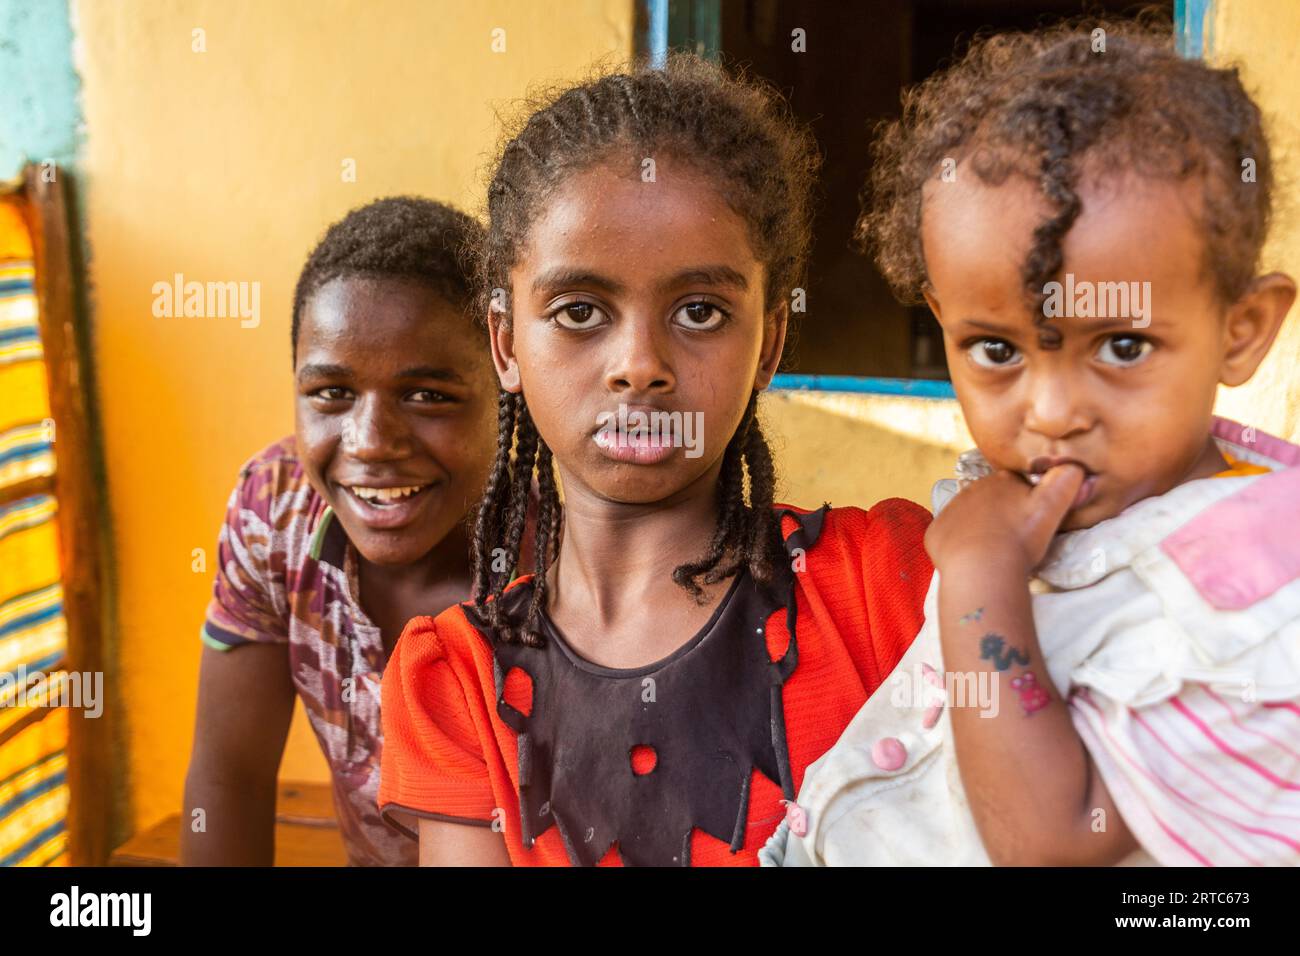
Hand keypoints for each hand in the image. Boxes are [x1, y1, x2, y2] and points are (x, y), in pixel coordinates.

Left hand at [924, 463, 1084, 575]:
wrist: (982, 568)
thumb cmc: (1020, 539)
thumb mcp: (1053, 507)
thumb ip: (1066, 481)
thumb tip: (1074, 465)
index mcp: (1000, 480)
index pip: (1015, 486)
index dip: (1025, 503)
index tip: (1030, 522)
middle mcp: (971, 489)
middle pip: (991, 501)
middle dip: (1001, 515)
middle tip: (1013, 540)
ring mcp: (950, 511)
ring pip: (969, 517)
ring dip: (980, 530)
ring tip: (994, 552)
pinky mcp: (936, 533)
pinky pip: (950, 535)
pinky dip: (959, 545)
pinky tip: (972, 559)